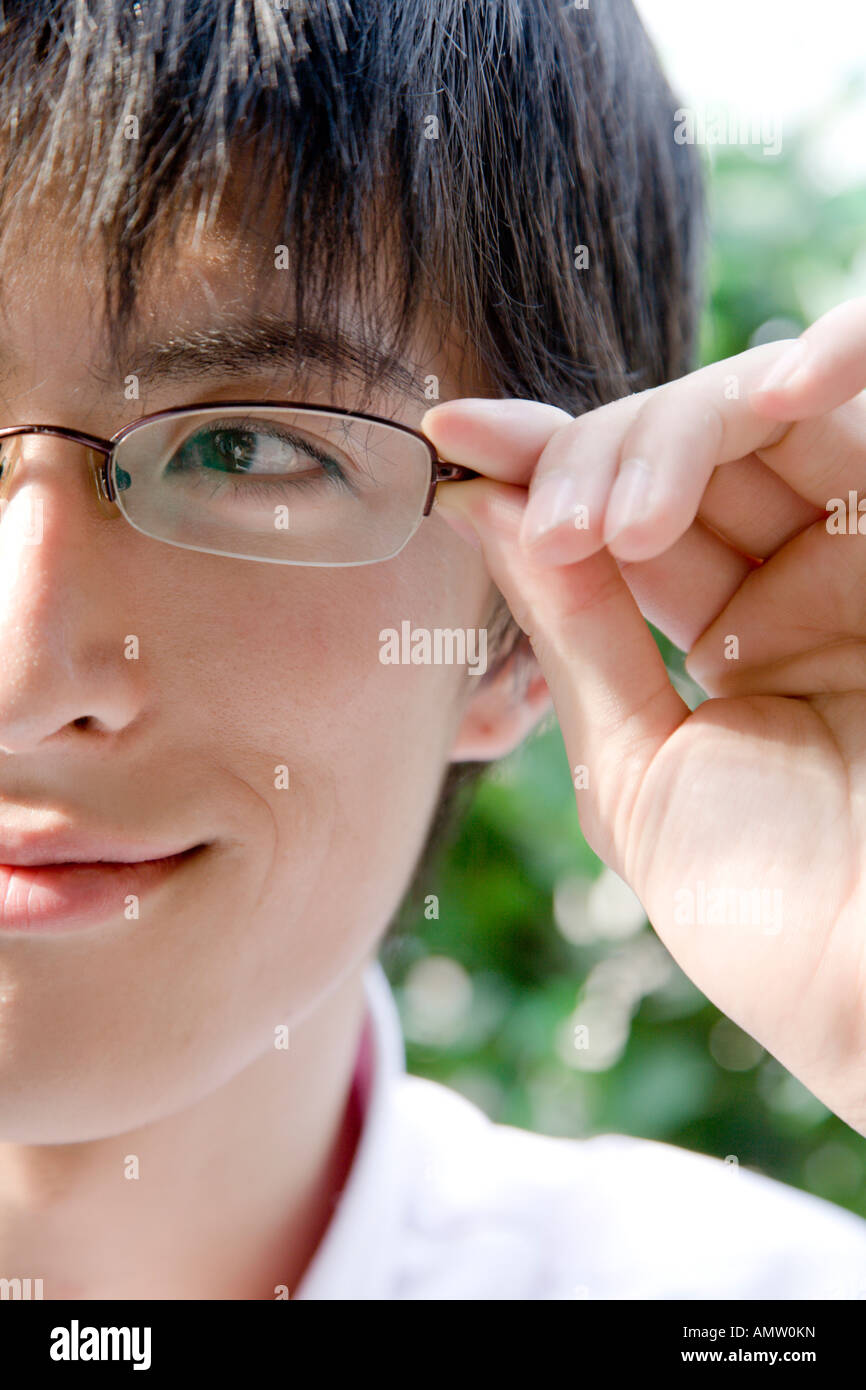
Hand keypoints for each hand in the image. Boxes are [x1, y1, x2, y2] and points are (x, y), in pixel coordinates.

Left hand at [423, 297, 865, 1135]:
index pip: (620, 516)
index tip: (454, 442)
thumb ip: (577, 633)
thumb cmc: (767, 910)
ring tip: (622, 519)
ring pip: (769, 415)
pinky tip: (778, 389)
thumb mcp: (640, 765)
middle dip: (601, 455)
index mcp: (726, 638)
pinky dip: (839, 362)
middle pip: (683, 449)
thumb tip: (485, 506)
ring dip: (684, 432)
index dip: (541, 464)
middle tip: (556, 519)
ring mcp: (863, 554)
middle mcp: (797, 582)